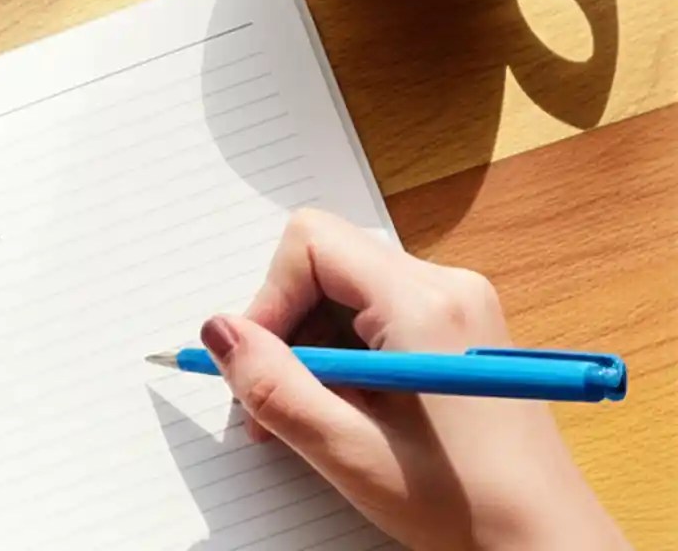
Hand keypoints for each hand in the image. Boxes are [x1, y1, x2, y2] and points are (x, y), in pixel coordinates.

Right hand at [201, 209, 630, 550]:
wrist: (546, 542)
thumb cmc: (465, 504)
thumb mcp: (348, 450)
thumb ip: (274, 385)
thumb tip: (217, 331)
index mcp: (424, 301)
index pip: (312, 243)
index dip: (269, 297)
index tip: (257, 363)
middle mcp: (447, 285)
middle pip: (326, 265)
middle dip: (286, 328)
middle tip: (275, 403)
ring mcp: (457, 305)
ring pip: (345, 293)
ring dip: (312, 349)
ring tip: (314, 419)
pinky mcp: (457, 330)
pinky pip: (374, 316)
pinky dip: (344, 357)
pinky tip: (349, 412)